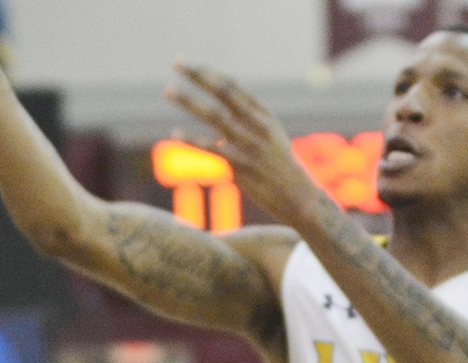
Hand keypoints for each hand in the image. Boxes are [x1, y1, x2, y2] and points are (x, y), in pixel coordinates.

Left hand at [166, 62, 328, 226]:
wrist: (298, 196)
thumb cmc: (279, 166)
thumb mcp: (270, 135)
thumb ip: (248, 119)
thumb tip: (224, 110)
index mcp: (262, 114)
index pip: (231, 86)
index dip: (207, 73)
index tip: (186, 62)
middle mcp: (257, 124)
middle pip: (223, 92)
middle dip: (199, 76)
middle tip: (177, 62)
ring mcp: (250, 144)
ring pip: (215, 116)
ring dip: (190, 102)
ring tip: (168, 90)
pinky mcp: (242, 166)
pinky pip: (213, 149)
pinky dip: (193, 140)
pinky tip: (175, 134)